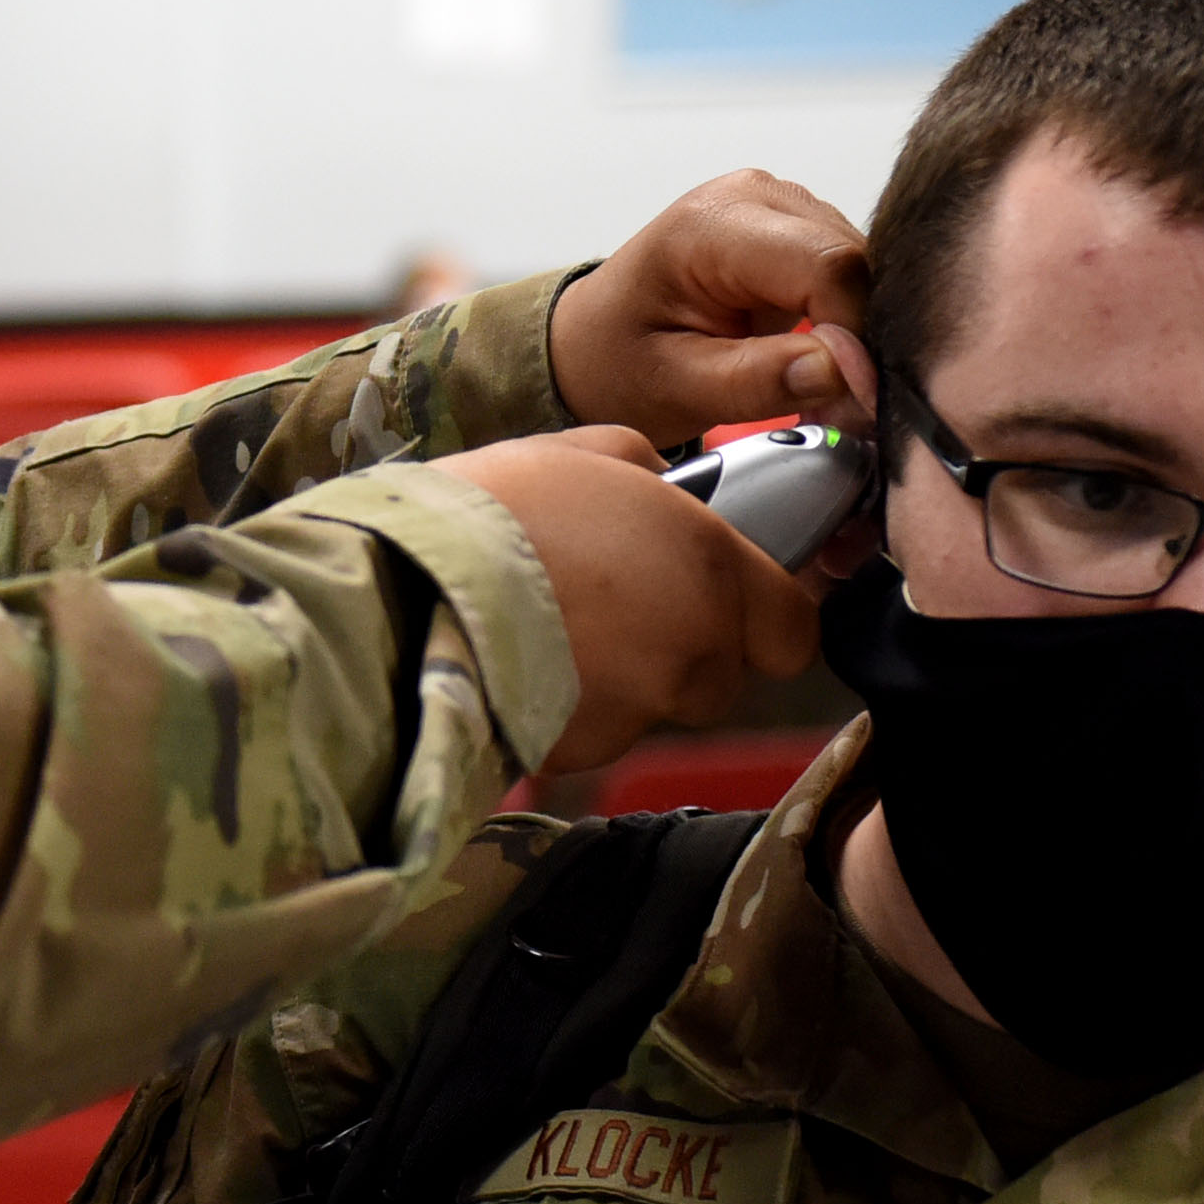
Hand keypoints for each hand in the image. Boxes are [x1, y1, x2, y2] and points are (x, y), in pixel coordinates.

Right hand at [438, 428, 820, 771]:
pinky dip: (569, 706)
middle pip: (723, 675)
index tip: (726, 600)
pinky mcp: (582, 752)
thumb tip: (663, 487)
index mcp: (711, 569)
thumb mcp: (585, 450)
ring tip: (553, 628)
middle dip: (682, 646)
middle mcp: (692, 649)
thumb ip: (649, 473)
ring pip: (655, 705)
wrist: (409, 590)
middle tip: (615, 602)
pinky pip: (594, 731)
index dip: (764, 618)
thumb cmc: (495, 509)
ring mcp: (638, 710)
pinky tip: (522, 661)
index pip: (794, 631)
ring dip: (625, 677)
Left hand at [548, 172, 874, 449]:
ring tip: (822, 394)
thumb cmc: (618, 363)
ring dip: (857, 336)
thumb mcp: (675, 387)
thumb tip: (844, 372)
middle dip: (859, 343)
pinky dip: (848, 326)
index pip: (826, 265)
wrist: (592, 346)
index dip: (854, 336)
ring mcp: (782, 208)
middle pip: (855, 264)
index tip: (855, 402)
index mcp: (712, 223)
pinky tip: (821, 365)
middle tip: (839, 411)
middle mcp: (755, 197)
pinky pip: (852, 276)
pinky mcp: (799, 231)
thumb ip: (758, 380)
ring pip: (865, 271)